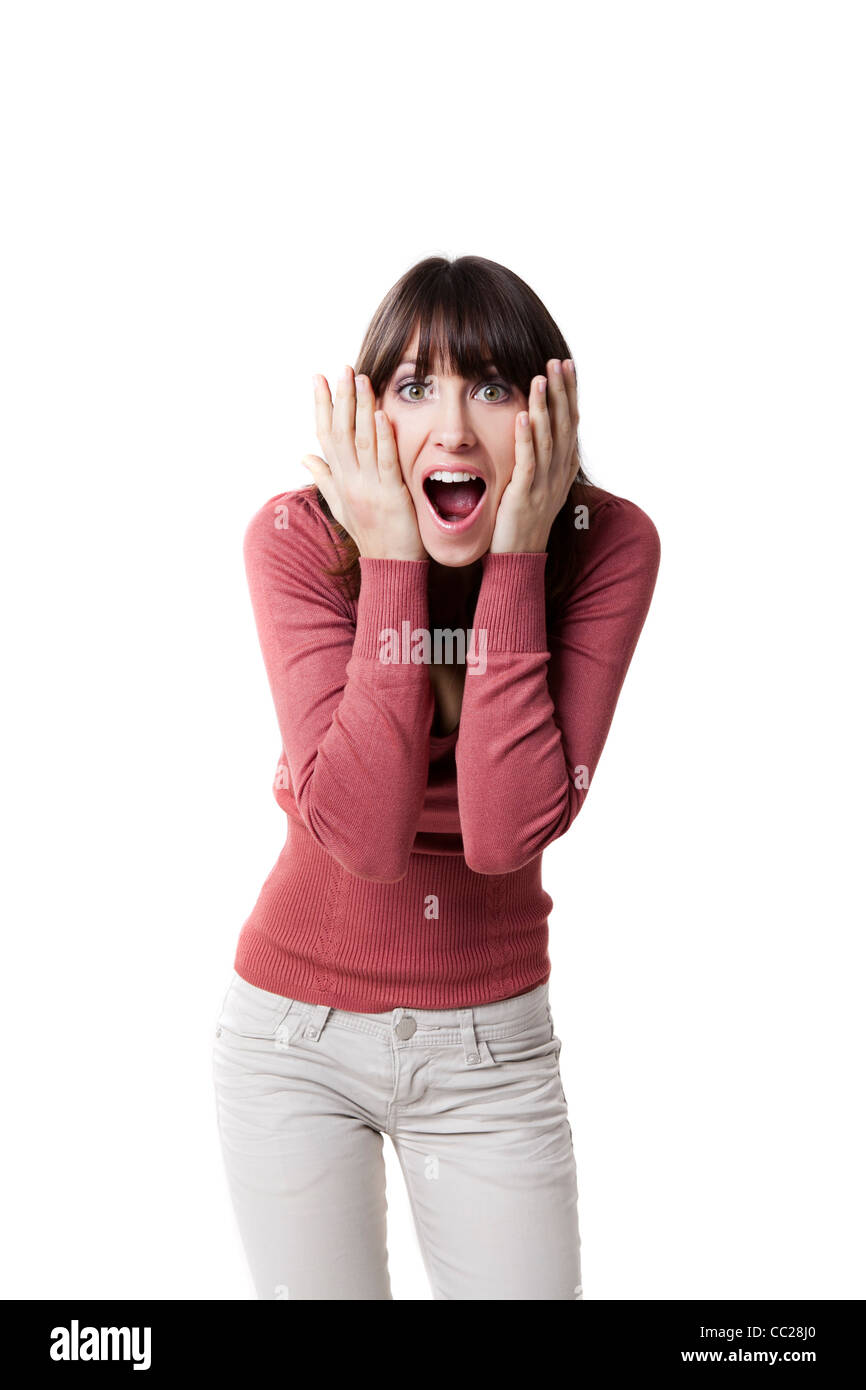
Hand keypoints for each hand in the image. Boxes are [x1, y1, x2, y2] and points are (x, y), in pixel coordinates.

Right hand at [302, 366, 426, 560]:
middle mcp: (350, 481)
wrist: (390, 567)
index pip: (325, 436)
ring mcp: (369, 488)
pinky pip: (385, 463)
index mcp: (339, 481)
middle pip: (341, 433)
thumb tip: (304, 456)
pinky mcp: (391, 496)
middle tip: (342, 368)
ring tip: (361, 380)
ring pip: (361, 442)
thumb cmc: (371, 536)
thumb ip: (325, 479)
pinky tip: (381, 415)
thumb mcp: (342, 506)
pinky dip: (382, 438)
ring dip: (360, 409)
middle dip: (341, 398)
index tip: (319, 378)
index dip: (322, 406)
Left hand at [488, 358, 579, 553]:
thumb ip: (541, 457)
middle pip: (564, 425)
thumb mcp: (538, 484)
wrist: (519, 558)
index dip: (570, 393)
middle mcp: (559, 473)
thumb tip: (538, 427)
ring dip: (544, 407)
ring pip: (548, 439)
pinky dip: (525, 438)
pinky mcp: (524, 495)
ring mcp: (543, 485)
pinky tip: (521, 416)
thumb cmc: (522, 521)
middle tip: (559, 361)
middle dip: (562, 391)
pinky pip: (528, 462)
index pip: (571, 422)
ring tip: (541, 378)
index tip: (567, 365)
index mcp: (563, 468)